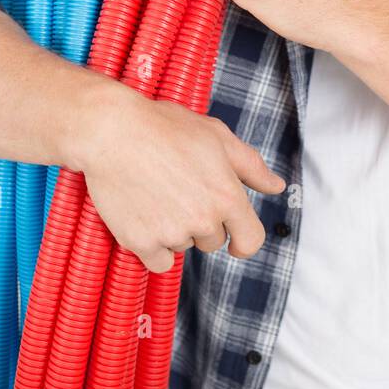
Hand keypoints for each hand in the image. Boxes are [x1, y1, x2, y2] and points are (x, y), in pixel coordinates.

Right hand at [75, 78, 285, 273]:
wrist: (111, 132)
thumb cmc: (165, 128)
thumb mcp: (217, 136)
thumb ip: (251, 166)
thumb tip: (276, 186)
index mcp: (227, 196)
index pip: (251, 240)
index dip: (244, 241)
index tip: (235, 240)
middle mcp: (203, 220)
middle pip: (213, 241)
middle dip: (201, 223)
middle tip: (179, 190)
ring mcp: (171, 233)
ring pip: (183, 247)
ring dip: (174, 230)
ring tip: (156, 193)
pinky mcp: (141, 243)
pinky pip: (158, 261)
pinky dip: (152, 246)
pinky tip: (143, 216)